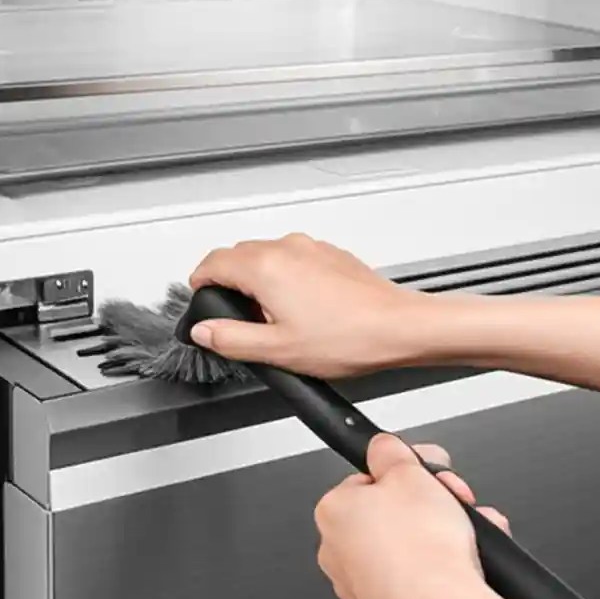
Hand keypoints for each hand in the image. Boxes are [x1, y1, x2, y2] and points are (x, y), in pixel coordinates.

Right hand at [188, 233, 436, 377]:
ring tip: (273, 319)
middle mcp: (286, 248)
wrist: (399, 327)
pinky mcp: (330, 254)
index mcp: (265, 268)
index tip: (202, 301)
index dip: (200, 284)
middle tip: (236, 319)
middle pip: (237, 256)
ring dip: (258, 281)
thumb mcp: (277, 350)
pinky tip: (301, 310)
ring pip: (266, 256)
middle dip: (229, 284)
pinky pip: (293, 258)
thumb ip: (231, 339)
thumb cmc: (349, 337)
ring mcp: (310, 248)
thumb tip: (204, 331)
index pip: (212, 263)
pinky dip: (285, 277)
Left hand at [316, 435, 513, 598]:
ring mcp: (363, 583)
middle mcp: (339, 550)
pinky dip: (447, 563)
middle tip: (452, 498)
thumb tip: (383, 445)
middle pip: (392, 510)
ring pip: (412, 542)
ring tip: (470, 528)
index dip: (407, 471)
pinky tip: (471, 559)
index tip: (429, 471)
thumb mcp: (410, 472)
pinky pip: (422, 574)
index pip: (370, 478)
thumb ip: (392, 451)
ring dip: (445, 530)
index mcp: (333, 510)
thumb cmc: (419, 553)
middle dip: (430, 501)